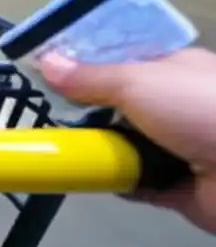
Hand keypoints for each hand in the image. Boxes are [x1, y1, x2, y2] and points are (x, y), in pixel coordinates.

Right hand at [40, 47, 215, 234]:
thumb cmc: (200, 109)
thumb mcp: (138, 81)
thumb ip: (90, 77)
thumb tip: (46, 62)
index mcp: (175, 69)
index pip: (122, 60)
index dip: (86, 63)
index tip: (48, 70)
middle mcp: (176, 105)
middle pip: (118, 104)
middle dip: (87, 110)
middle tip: (50, 115)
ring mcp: (177, 147)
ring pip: (124, 144)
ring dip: (100, 149)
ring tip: (63, 148)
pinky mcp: (176, 186)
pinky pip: (134, 183)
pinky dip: (116, 183)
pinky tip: (91, 179)